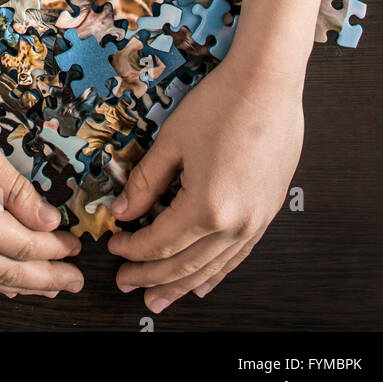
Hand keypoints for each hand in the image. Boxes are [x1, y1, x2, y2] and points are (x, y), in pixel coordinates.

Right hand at [0, 79, 84, 298]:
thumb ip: (19, 191)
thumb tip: (49, 223)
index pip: (24, 246)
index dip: (54, 249)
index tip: (76, 248)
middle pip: (7, 272)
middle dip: (45, 279)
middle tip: (74, 282)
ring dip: (19, 284)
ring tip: (47, 288)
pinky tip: (2, 279)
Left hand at [107, 54, 303, 311]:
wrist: (268, 83)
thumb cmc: (223, 104)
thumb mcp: (172, 141)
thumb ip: (146, 181)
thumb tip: (123, 210)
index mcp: (207, 206)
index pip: (160, 243)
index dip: (133, 248)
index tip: (115, 246)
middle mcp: (235, 222)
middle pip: (185, 263)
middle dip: (152, 276)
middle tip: (128, 284)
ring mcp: (256, 220)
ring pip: (213, 266)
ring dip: (183, 284)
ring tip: (161, 298)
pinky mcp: (268, 212)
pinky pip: (239, 254)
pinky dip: (218, 271)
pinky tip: (204, 282)